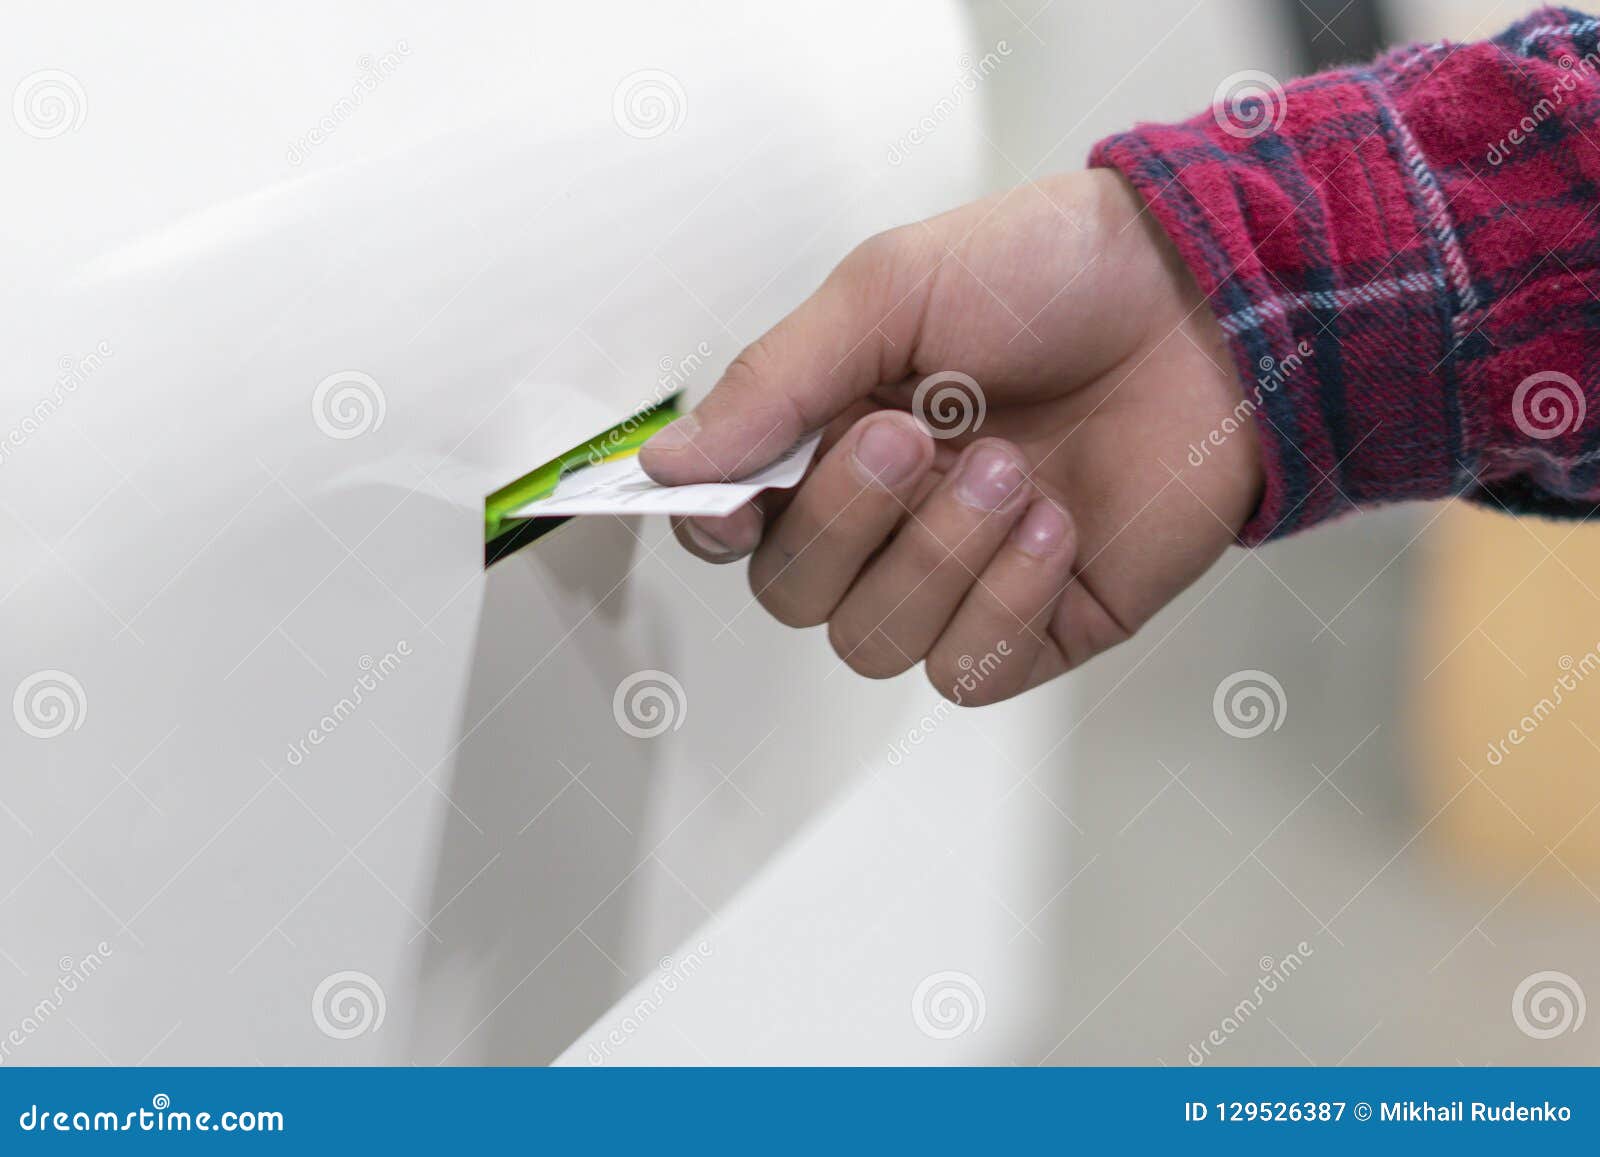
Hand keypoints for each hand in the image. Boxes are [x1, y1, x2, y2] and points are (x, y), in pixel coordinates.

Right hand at [640, 170, 1261, 704]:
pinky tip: (1054, 528)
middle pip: (794, 594)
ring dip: (936, 558)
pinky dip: (1002, 605)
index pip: (733, 521)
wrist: (1214, 301)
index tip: (736, 497)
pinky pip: (969, 670)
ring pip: (874, 644)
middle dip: (845, 522)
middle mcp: (887, 517)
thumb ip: (776, 382)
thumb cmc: (1057, 275)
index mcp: (833, 433)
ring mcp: (960, 576)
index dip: (718, 521)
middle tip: (913, 437)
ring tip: (1015, 472)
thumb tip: (665, 462)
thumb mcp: (893, 291)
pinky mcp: (1038, 625)